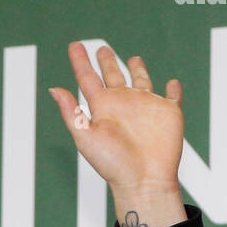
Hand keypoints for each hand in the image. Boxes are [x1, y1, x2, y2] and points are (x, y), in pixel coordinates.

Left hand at [49, 43, 183, 196]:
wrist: (144, 180)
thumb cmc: (113, 164)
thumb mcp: (85, 136)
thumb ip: (71, 112)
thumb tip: (53, 89)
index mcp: (102, 107)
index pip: (88, 78)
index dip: (80, 61)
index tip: (74, 46)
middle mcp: (123, 104)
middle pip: (113, 76)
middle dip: (107, 62)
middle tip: (102, 49)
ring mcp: (146, 106)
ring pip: (141, 81)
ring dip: (137, 69)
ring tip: (134, 59)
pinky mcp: (168, 112)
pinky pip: (172, 96)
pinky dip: (173, 89)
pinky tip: (171, 83)